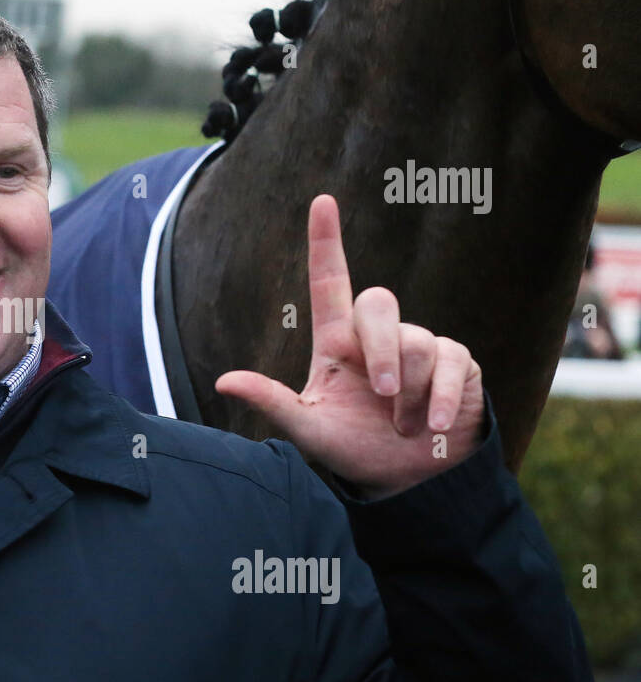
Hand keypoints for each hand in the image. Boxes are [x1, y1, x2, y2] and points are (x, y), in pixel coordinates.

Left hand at [214, 195, 483, 498]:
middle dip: (382, 349)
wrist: (406, 479)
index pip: (331, 281)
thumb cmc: (352, 447)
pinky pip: (453, 362)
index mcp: (338, 342)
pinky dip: (442, 398)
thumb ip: (271, 402)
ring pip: (418, 341)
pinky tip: (433, 426)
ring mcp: (421, 346)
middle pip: (379, 303)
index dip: (326, 241)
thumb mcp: (307, 429)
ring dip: (409, 392)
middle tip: (382, 394)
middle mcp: (378, 336)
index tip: (321, 201)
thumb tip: (223, 382)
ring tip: (402, 427)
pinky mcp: (458, 364)